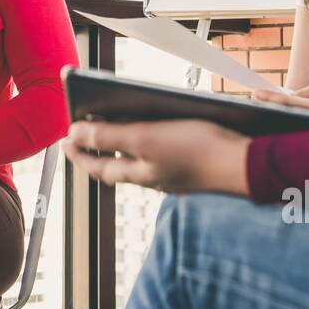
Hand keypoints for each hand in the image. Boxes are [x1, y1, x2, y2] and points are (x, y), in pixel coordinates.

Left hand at [63, 119, 249, 195]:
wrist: (244, 165)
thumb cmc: (197, 150)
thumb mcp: (145, 138)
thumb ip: (108, 137)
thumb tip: (73, 134)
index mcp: (140, 173)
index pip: (98, 168)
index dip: (79, 154)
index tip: (64, 141)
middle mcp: (155, 179)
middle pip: (117, 168)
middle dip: (99, 152)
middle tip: (84, 138)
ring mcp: (175, 176)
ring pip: (141, 163)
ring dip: (124, 147)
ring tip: (114, 130)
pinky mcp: (193, 168)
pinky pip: (163, 158)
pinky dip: (151, 145)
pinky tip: (157, 132)